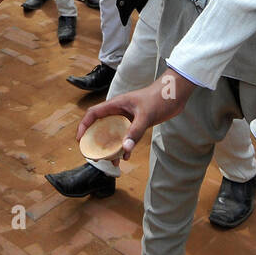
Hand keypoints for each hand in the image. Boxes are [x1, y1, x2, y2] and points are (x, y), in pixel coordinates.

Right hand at [76, 72, 195, 160]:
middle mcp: (119, 111)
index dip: (84, 126)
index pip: (93, 114)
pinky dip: (125, 146)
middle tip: (94, 154)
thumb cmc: (159, 98)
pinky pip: (126, 136)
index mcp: (116, 105)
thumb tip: (125, 149)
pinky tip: (127, 156)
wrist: (175, 94)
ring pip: (114, 133)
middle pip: (101, 126)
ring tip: (110, 160)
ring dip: (111, 146)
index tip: (80, 139)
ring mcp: (128, 117)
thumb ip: (135, 132)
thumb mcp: (146, 116)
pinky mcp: (137, 123)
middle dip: (96, 140)